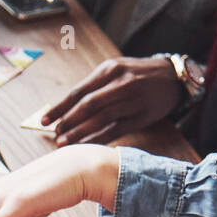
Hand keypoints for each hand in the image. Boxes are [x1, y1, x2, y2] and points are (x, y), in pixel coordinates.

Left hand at [42, 56, 184, 145]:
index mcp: (110, 69)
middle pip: (88, 105)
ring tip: (64, 142)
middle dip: (67, 121)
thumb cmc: (136, 75)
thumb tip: (65, 109)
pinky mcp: (141, 116)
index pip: (78, 91)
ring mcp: (132, 100)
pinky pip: (115, 130)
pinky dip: (98, 139)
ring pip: (100, 119)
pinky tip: (85, 147)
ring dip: (79, 132)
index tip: (44, 120)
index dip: (60, 107)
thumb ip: (93, 86)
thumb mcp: (115, 70)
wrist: (172, 78)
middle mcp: (121, 83)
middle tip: (54, 134)